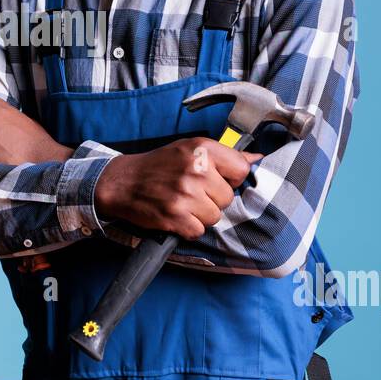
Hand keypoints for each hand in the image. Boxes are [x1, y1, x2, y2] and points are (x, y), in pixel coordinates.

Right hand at [94, 137, 261, 239]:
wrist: (122, 182)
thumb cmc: (159, 166)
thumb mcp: (190, 149)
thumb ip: (224, 156)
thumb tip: (258, 160)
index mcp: (202, 149)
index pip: (241, 170)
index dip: (230, 179)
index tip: (215, 180)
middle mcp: (195, 169)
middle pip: (227, 198)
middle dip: (212, 199)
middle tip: (191, 192)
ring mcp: (185, 194)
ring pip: (215, 216)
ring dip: (200, 215)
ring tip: (182, 203)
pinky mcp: (175, 216)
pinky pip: (198, 231)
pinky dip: (188, 228)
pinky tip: (176, 215)